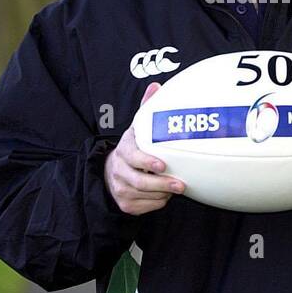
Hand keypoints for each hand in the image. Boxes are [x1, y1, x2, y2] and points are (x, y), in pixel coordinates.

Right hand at [104, 82, 185, 215]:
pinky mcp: (125, 204)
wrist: (111, 172)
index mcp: (124, 150)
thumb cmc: (133, 148)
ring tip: (177, 187)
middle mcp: (119, 170)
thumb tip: (156, 86)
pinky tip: (165, 195)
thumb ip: (147, 108)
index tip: (162, 165)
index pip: (133, 158)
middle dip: (162, 184)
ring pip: (146, 196)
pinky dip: (158, 202)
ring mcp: (120, 189)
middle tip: (181, 184)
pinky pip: (147, 207)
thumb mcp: (137, 128)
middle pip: (140, 182)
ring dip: (163, 193)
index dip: (147, 162)